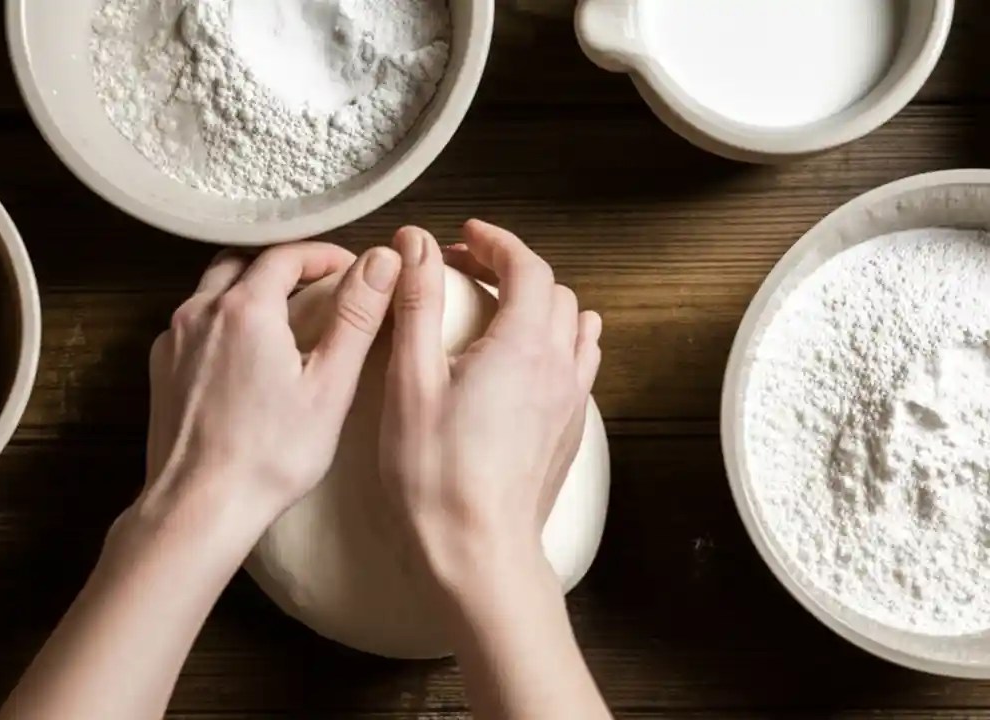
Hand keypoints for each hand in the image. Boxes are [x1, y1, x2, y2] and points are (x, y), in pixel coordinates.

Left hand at [141, 241, 402, 528]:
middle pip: (243, 261)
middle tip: (316, 281)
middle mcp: (201, 312)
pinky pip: (192, 323)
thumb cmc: (270, 456)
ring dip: (248, 287)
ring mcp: (174, 339)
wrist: (199, 507)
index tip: (348, 268)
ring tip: (283, 312)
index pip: (286, 253)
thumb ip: (356, 316)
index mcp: (246, 308)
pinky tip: (244, 351)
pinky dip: (221, 319)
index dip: (322, 254)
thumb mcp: (329, 385)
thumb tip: (382, 261)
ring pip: (212, 289)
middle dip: (282, 263)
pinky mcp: (160, 368)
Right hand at [380, 220, 601, 587]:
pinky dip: (556, 342)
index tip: (464, 235)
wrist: (477, 551)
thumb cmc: (436, 473)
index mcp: (522, 344)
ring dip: (539, 303)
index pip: (526, 266)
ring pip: (573, 327)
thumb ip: (417, 305)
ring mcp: (571, 400)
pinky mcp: (569, 431)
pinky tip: (524, 360)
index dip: (495, 242)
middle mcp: (559, 365)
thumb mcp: (411, 380)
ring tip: (497, 308)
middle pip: (552, 291)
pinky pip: (578, 365)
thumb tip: (414, 245)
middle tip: (462, 272)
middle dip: (510, 269)